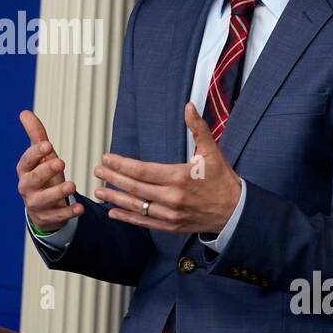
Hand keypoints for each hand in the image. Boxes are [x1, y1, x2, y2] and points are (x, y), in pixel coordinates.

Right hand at [17, 110, 82, 233]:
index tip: (48, 145)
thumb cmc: (43, 175)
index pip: (26, 161)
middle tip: (61, 162)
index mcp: (24, 170)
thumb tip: (24, 112)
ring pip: (43, 200)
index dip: (35, 154)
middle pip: (32, 180)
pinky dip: (68, 213)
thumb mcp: (42, 156)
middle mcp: (26, 187)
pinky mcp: (47, 217)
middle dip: (45, 171)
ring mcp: (35, 204)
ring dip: (58, 193)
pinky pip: (57, 216)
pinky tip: (80, 208)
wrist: (42, 206)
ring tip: (73, 186)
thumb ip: (36, 135)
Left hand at [93, 103, 240, 234]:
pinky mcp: (171, 226)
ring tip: (99, 191)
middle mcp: (172, 198)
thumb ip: (198, 129)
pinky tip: (113, 212)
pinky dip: (127, 218)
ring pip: (136, 206)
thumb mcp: (212, 152)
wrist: (236, 212)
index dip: (122, 164)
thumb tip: (189, 107)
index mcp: (180, 178)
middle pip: (135, 188)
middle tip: (97, 170)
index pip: (142, 171)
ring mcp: (170, 215)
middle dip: (113, 178)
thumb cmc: (222, 180)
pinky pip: (144, 222)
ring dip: (115, 199)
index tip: (107, 158)